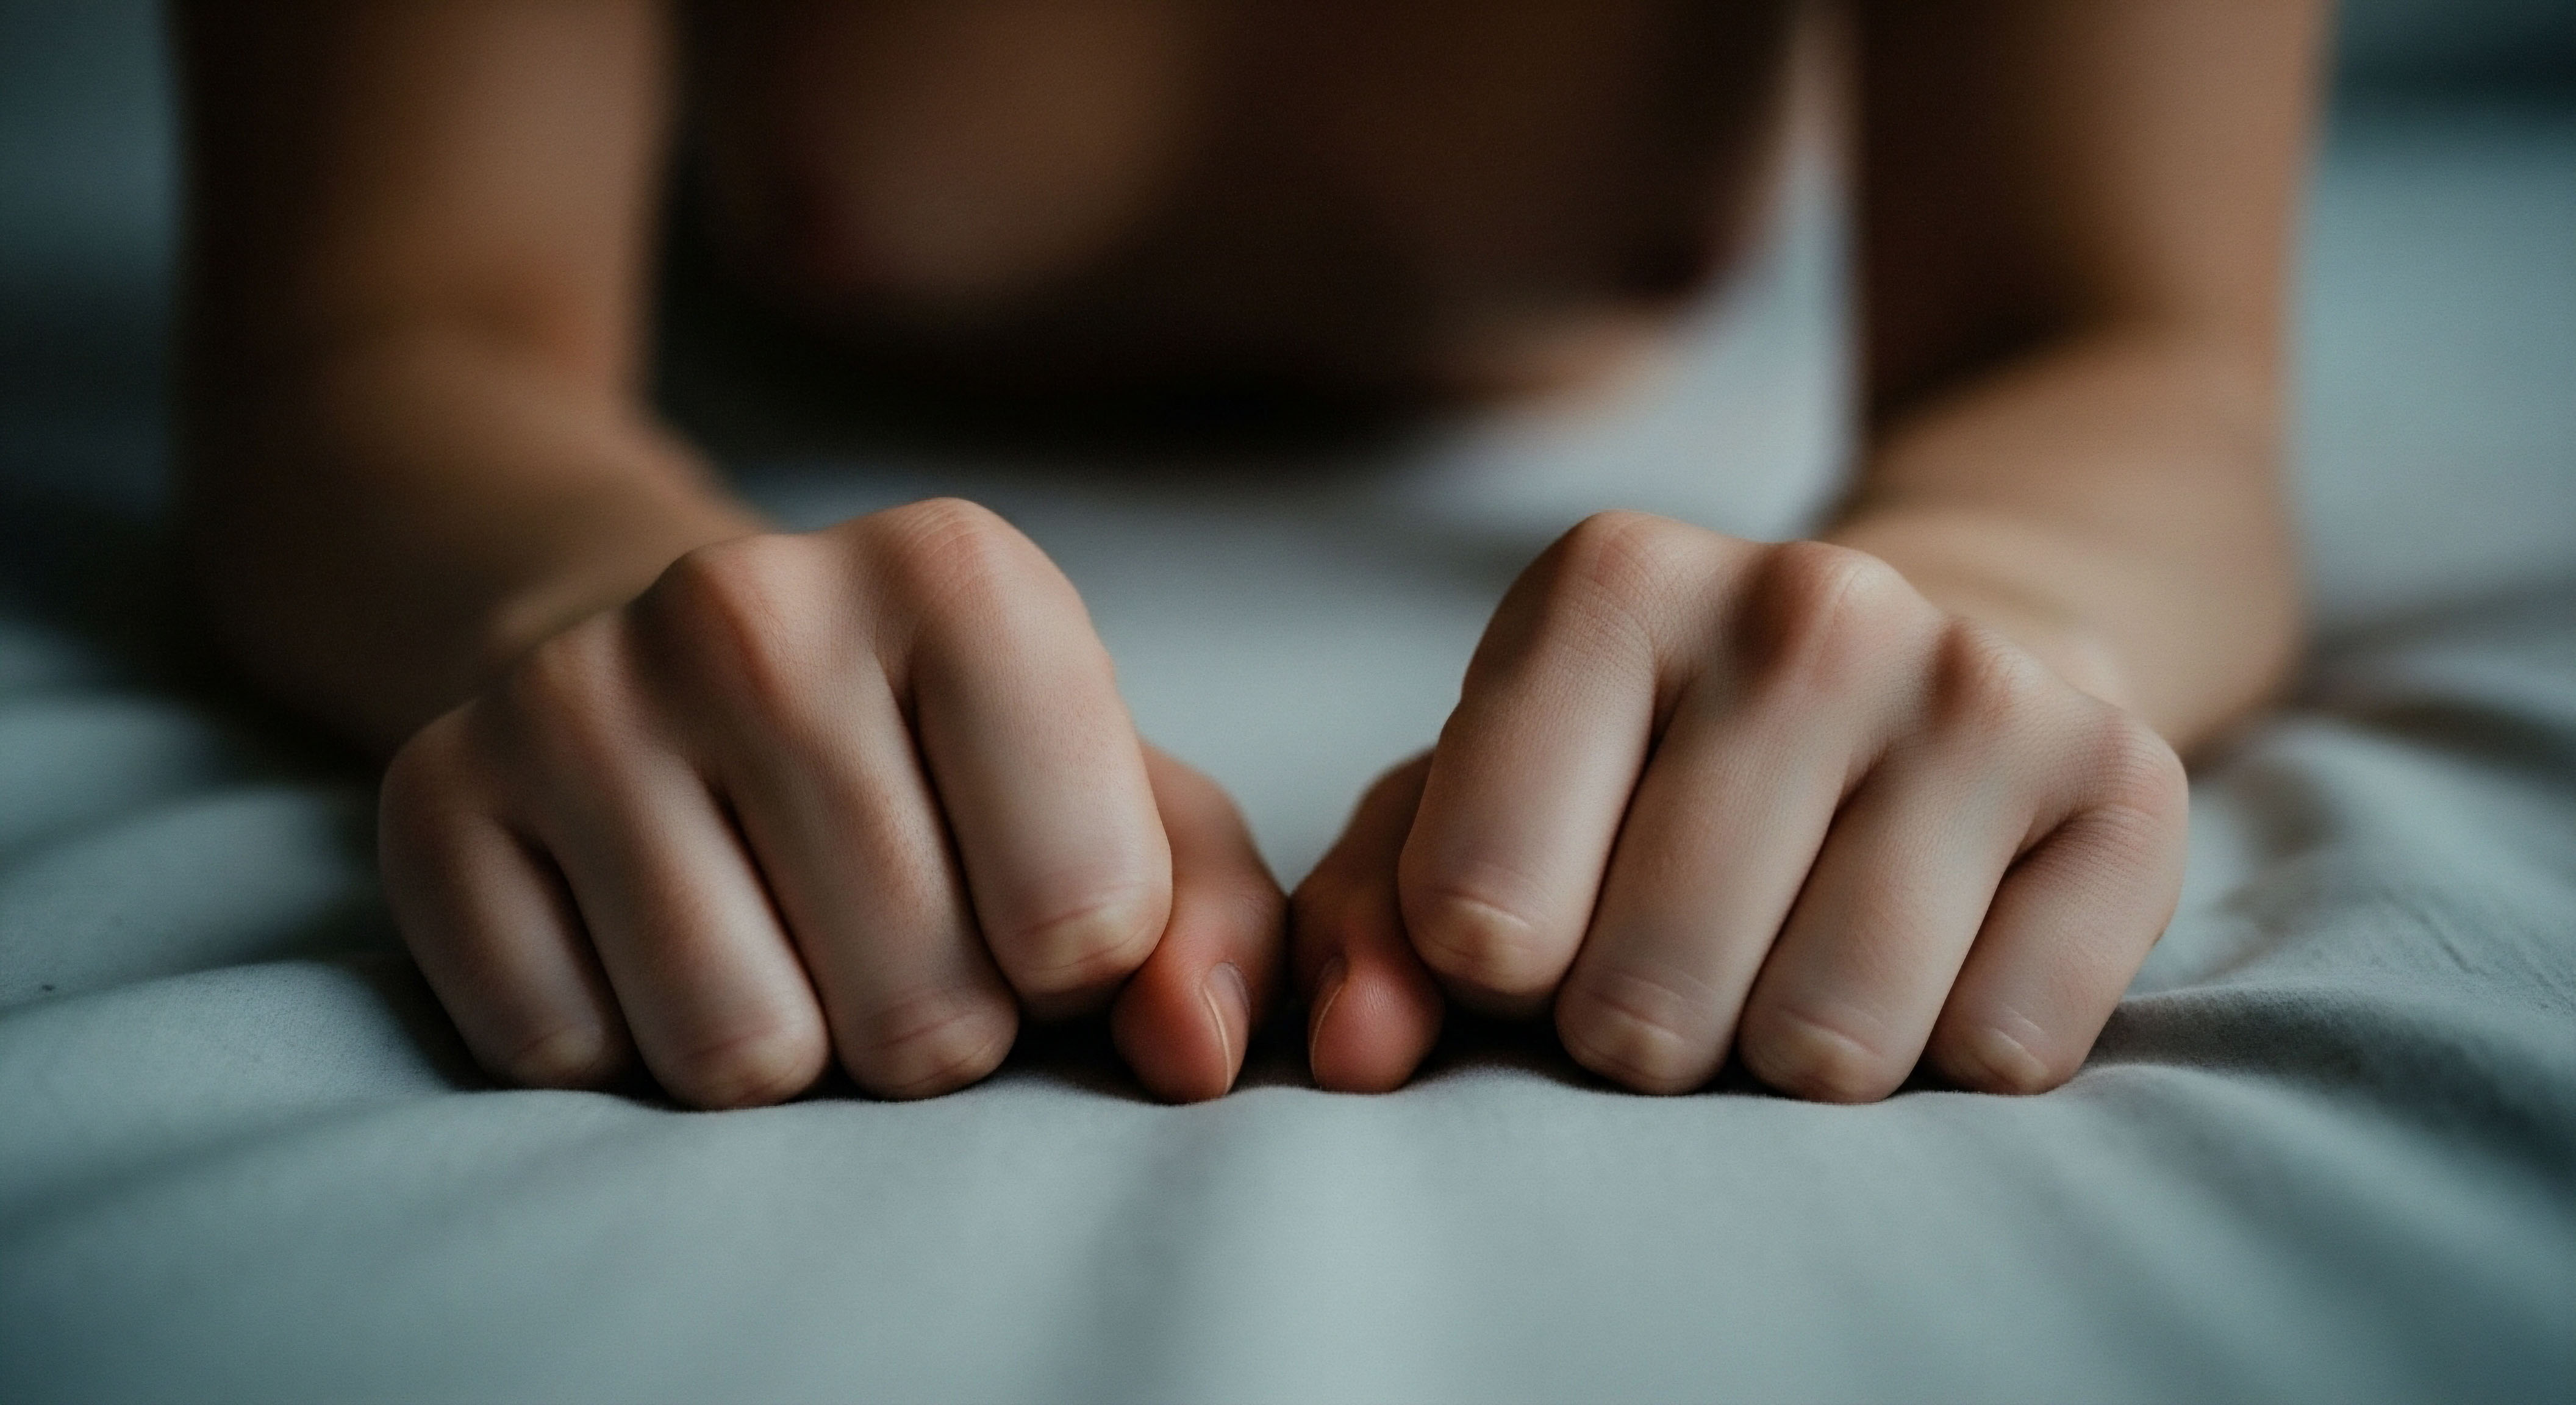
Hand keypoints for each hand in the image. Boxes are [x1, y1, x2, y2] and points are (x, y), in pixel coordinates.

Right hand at [381, 499, 1282, 1106]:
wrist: (684, 652)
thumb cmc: (950, 754)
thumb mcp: (1122, 803)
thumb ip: (1211, 925)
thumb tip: (1196, 1053)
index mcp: (960, 575)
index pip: (1084, 918)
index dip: (1071, 968)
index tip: (1033, 910)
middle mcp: (750, 599)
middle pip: (919, 1010)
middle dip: (933, 1027)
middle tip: (895, 936)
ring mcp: (572, 690)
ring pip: (739, 1054)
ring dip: (786, 1050)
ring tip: (783, 936)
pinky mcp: (435, 792)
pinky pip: (567, 1055)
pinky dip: (625, 1044)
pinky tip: (648, 933)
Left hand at [1293, 512, 2185, 1098]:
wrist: (1917, 668)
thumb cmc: (1642, 774)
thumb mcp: (1471, 811)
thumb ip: (1365, 923)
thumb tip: (1354, 1054)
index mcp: (1611, 585)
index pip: (1481, 914)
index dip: (1499, 975)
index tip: (1538, 930)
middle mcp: (1805, 603)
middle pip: (1647, 1001)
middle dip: (1643, 1034)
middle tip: (1678, 962)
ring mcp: (1980, 683)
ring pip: (1828, 1044)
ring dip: (1788, 1056)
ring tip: (1793, 958)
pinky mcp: (2127, 779)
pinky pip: (2000, 1050)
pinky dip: (1946, 1053)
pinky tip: (1932, 950)